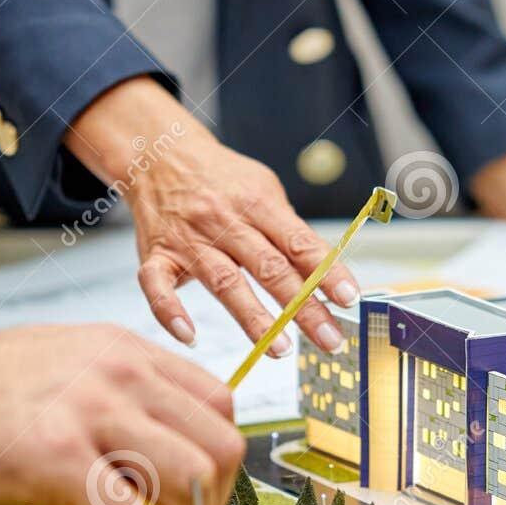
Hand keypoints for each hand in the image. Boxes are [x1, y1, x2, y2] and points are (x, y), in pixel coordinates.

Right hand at [0, 321, 245, 504]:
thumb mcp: (59, 367)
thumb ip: (115, 398)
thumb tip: (155, 451)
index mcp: (124, 352)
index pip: (221, 405)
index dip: (212, 463)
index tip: (181, 494)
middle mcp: (120, 373)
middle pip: (224, 447)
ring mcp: (91, 413)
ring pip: (194, 483)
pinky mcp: (57, 459)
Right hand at [65, 77, 358, 354]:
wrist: (160, 155)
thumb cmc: (221, 180)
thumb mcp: (262, 188)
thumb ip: (288, 230)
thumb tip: (326, 274)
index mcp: (257, 203)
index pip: (299, 243)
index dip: (326, 273)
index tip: (349, 300)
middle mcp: (224, 222)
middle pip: (270, 269)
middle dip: (303, 308)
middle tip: (330, 340)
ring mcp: (188, 240)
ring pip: (224, 282)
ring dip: (253, 318)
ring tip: (279, 349)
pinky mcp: (156, 255)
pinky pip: (157, 286)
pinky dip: (171, 312)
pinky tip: (189, 336)